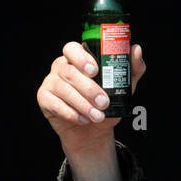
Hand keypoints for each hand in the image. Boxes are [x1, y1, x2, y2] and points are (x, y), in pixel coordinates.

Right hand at [37, 41, 145, 155]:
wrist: (94, 132)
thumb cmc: (106, 105)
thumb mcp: (122, 88)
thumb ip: (131, 69)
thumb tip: (136, 50)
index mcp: (77, 58)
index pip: (72, 49)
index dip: (81, 57)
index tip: (94, 70)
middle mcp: (61, 67)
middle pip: (69, 71)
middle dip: (88, 88)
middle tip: (104, 102)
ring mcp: (51, 82)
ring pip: (63, 89)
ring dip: (82, 104)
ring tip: (97, 116)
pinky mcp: (44, 99)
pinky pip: (55, 104)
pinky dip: (71, 113)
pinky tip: (83, 120)